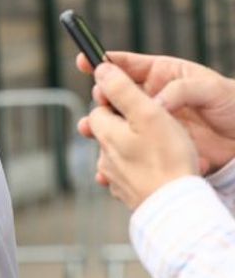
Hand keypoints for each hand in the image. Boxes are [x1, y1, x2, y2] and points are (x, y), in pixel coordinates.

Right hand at [77, 51, 234, 174]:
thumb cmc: (234, 105)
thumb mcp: (211, 89)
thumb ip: (180, 90)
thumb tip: (154, 104)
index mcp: (161, 75)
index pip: (126, 65)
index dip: (103, 62)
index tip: (84, 61)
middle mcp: (152, 97)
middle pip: (114, 94)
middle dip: (99, 99)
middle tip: (100, 105)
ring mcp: (151, 122)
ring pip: (116, 122)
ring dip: (100, 127)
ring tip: (90, 131)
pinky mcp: (155, 145)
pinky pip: (130, 147)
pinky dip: (116, 152)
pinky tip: (109, 157)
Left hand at [86, 62, 198, 208]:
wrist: (177, 207)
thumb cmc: (167, 159)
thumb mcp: (146, 113)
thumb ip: (122, 89)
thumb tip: (100, 70)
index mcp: (104, 133)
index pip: (100, 108)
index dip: (118, 101)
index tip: (138, 103)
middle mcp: (104, 157)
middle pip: (112, 131)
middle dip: (131, 127)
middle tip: (159, 128)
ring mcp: (116, 179)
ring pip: (125, 154)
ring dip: (142, 149)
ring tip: (168, 151)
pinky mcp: (130, 195)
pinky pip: (136, 175)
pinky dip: (147, 170)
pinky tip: (165, 170)